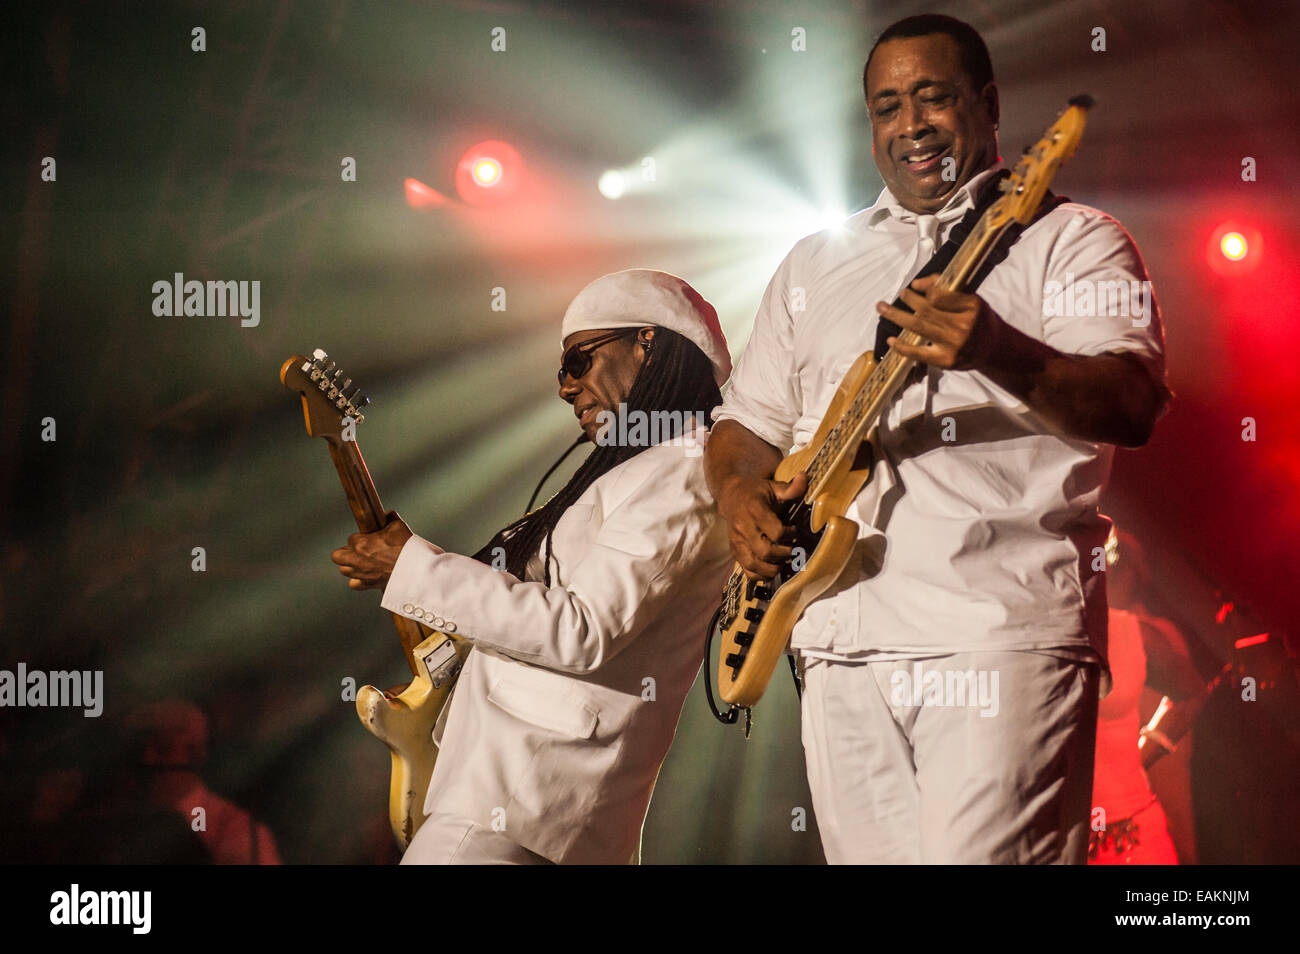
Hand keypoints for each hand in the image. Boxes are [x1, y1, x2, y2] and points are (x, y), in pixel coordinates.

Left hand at [331, 511, 412, 589]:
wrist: (414, 568)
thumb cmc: (406, 547)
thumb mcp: (398, 526)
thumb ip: (390, 518)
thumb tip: (388, 514)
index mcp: (361, 544)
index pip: (351, 538)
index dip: (359, 538)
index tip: (368, 539)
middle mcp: (357, 559)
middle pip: (337, 556)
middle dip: (345, 552)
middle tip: (357, 550)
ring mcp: (361, 573)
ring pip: (343, 570)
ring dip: (350, 565)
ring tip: (361, 562)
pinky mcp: (368, 584)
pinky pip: (353, 584)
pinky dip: (357, 580)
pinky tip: (365, 574)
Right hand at [716, 472, 806, 579]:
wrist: (731, 496)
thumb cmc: (756, 492)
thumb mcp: (773, 486)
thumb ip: (790, 487)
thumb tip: (805, 478)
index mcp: (754, 510)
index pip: (776, 532)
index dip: (790, 534)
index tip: (794, 530)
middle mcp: (743, 528)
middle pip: (765, 551)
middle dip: (783, 555)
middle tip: (792, 550)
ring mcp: (737, 541)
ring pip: (754, 565)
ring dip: (772, 568)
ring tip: (783, 563)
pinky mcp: (735, 551)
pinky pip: (746, 570)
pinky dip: (761, 576)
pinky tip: (771, 569)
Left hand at [876, 273, 1003, 369]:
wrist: (994, 349)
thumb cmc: (980, 320)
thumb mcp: (972, 298)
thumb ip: (947, 288)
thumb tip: (917, 284)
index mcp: (972, 306)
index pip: (941, 295)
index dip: (925, 289)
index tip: (913, 287)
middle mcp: (964, 326)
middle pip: (927, 310)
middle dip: (908, 300)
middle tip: (897, 294)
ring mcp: (954, 345)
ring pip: (919, 327)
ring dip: (897, 316)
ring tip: (883, 308)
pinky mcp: (946, 360)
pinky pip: (918, 353)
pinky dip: (902, 347)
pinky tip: (891, 339)